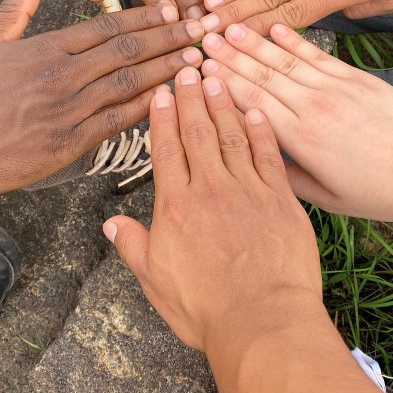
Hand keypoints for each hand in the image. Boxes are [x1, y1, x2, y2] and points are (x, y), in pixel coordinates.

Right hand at [0, 0, 204, 200]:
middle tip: (202, 28)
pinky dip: (147, 109)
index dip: (146, 16)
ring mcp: (68, 109)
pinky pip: (118, 122)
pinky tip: (172, 100)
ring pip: (130, 83)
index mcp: (45, 47)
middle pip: (129, 50)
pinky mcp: (69, 143)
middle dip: (170, 37)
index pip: (108, 26)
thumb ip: (15, 10)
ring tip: (199, 60)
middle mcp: (63, 74)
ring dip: (169, 70)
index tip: (173, 7)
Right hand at [103, 67, 321, 351]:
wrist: (262, 321)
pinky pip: (268, 155)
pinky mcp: (280, 200)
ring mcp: (248, 191)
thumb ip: (133, 247)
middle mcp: (210, 189)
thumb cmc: (206, 307)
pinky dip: (261, 131)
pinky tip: (256, 111)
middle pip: (198, 133)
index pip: (166, 150)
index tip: (161, 94)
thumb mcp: (155, 281)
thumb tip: (111, 226)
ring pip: (232, 135)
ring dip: (224, 104)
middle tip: (188, 70)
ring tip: (218, 77)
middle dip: (191, 99)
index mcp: (177, 206)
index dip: (162, 119)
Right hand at [200, 23, 392, 223]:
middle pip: (261, 76)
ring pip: (284, 61)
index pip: (251, 104)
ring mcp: (336, 89)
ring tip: (226, 26)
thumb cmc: (384, 192)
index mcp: (304, 141)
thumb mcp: (331, 200)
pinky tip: (274, 27)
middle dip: (228, 57)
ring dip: (253, 42)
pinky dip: (293, 40)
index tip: (199, 71)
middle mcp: (315, 108)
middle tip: (201, 38)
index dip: (222, 85)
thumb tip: (256, 160)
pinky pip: (316, 55)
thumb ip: (289, 178)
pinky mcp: (356, 79)